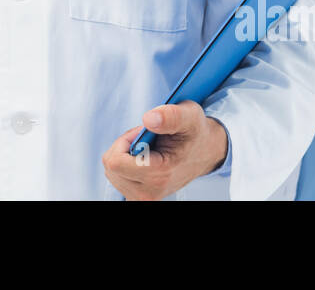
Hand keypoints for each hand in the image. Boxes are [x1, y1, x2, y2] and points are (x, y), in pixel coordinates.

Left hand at [102, 100, 228, 200]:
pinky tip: (143, 158)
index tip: (142, 133)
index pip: (115, 162)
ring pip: (112, 171)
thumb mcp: (189, 115)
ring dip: (125, 154)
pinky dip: (125, 164)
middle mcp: (149, 193)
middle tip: (147, 139)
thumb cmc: (194, 132)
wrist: (204, 152)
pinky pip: (117, 177)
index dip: (125, 141)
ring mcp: (143, 198)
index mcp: (159, 176)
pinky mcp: (139, 198)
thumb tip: (149, 119)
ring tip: (148, 148)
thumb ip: (171, 116)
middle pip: (111, 167)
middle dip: (124, 146)